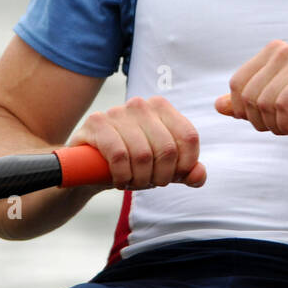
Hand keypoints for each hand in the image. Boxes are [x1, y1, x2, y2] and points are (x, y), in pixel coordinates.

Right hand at [66, 96, 204, 190]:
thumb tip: (199, 174)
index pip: (189, 137)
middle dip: (161, 176)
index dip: (185, 164)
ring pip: (143, 154)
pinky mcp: (96, 122)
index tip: (172, 177)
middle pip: (167, 148)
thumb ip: (185, 171)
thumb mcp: (162, 168)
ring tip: (132, 183)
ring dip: (139, 179)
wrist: (88, 167)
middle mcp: (141, 104)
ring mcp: (117, 111)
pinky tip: (119, 181)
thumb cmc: (131, 164)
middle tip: (149, 183)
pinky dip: (122, 175)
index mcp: (162, 107)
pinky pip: (119, 155)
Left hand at [214, 40, 287, 136]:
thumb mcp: (275, 98)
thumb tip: (218, 105)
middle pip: (250, 96)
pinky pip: (283, 105)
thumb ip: (247, 101)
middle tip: (280, 129)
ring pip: (265, 103)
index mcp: (271, 52)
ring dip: (276, 126)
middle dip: (261, 122)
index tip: (263, 122)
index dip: (244, 110)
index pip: (237, 84)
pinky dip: (286, 124)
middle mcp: (283, 51)